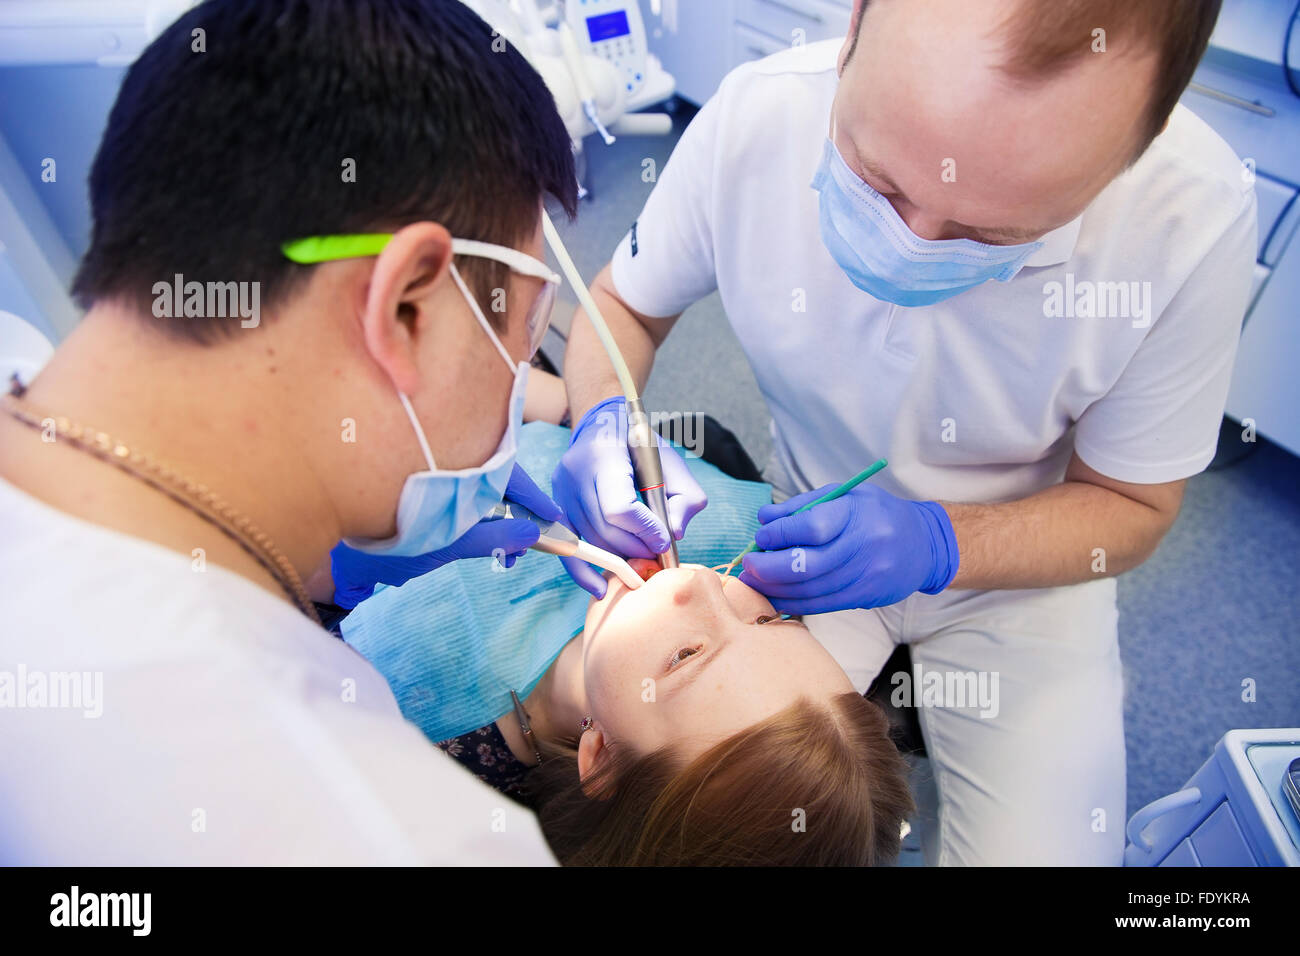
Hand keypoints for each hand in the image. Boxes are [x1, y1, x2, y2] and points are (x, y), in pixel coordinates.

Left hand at [330, 463, 559, 608]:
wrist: (338, 548)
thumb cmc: (388, 540)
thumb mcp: (449, 543)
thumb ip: (494, 538)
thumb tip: (532, 535)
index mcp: (459, 468)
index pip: (510, 475)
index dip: (535, 498)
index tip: (555, 518)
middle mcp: (452, 467)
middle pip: (500, 483)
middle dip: (519, 519)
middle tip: (523, 553)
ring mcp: (440, 482)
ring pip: (484, 496)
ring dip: (501, 525)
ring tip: (505, 559)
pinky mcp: (429, 497)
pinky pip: (467, 504)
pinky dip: (482, 525)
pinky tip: (484, 547)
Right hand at [551, 396, 707, 594]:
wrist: (603, 425)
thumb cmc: (641, 445)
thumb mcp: (672, 462)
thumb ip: (685, 498)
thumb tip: (674, 536)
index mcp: (605, 455)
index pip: (619, 507)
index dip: (644, 530)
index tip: (663, 539)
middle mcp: (576, 473)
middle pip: (605, 529)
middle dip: (636, 549)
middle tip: (657, 555)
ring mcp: (560, 491)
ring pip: (590, 540)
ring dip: (620, 557)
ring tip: (642, 559)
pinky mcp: (556, 506)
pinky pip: (568, 547)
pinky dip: (584, 571)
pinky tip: (601, 588)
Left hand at [737, 483, 958, 614]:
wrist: (924, 544)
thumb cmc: (876, 514)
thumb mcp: (844, 496)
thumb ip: (802, 506)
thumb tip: (763, 519)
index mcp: (857, 513)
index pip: (812, 528)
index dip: (779, 534)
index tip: (761, 537)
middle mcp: (864, 546)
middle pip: (807, 565)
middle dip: (769, 568)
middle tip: (747, 566)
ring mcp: (866, 576)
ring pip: (812, 590)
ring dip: (775, 589)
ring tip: (753, 582)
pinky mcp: (866, 597)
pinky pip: (823, 605)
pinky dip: (794, 603)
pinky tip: (775, 597)